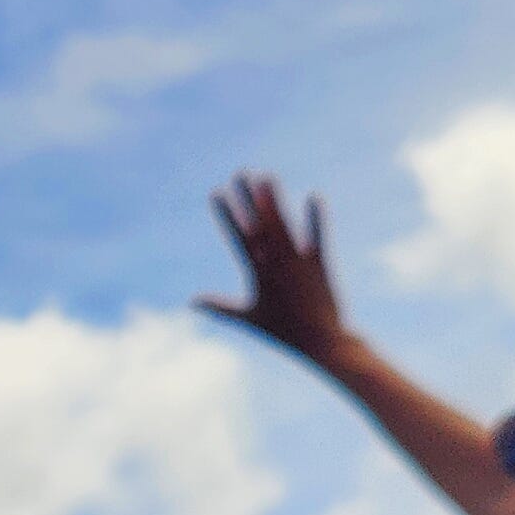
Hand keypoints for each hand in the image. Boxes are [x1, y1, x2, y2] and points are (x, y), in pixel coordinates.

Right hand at [196, 172, 348, 366]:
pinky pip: (317, 237)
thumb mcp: (247, 319)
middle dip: (249, 197)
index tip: (217, 192)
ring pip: (284, 226)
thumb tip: (193, 302)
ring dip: (275, 201)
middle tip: (240, 173)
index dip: (228, 213)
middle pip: (260, 224)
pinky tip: (313, 196)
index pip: (239, 237)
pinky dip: (316, 218)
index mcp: (258, 273)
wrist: (320, 341)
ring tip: (266, 177)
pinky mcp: (319, 264)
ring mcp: (298, 262)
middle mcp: (277, 264)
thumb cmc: (281, 331)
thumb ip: (220, 307)